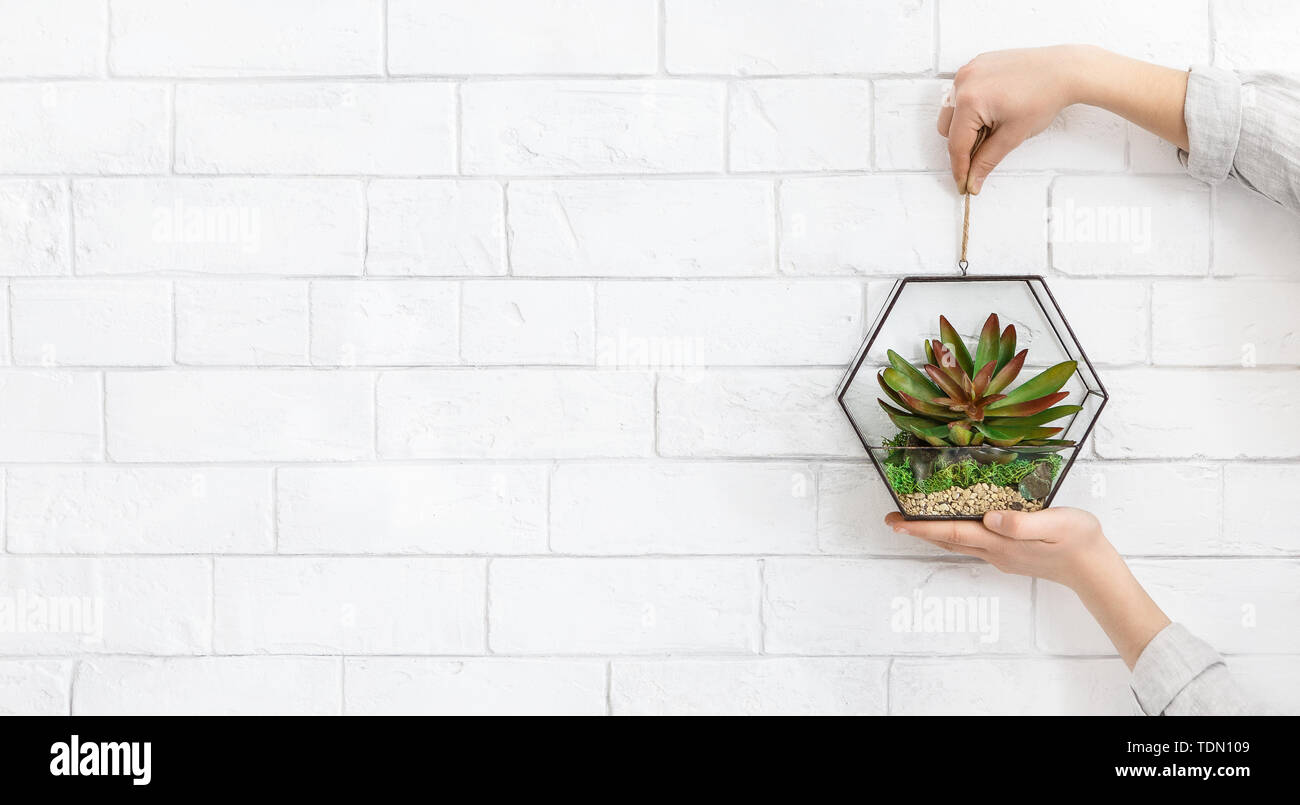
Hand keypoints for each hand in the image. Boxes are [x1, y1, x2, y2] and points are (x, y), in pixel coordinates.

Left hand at [885, 506, 1170, 667]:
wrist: (1095, 569)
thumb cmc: (1079, 541)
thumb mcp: (1056, 523)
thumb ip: (1022, 522)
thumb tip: (990, 518)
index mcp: (1001, 542)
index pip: (952, 533)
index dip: (922, 527)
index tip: (895, 522)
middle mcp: (995, 551)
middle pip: (948, 540)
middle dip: (919, 530)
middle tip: (892, 519)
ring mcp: (1001, 555)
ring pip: (959, 543)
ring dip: (934, 532)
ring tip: (914, 521)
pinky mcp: (1010, 554)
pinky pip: (973, 543)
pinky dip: (956, 533)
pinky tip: (956, 524)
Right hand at [938, 44, 1096, 193]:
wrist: (1064, 70)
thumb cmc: (1044, 97)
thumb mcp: (1012, 136)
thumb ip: (986, 161)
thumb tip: (972, 181)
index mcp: (969, 100)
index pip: (956, 144)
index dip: (961, 168)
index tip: (964, 184)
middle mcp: (963, 82)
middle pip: (947, 128)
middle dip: (964, 142)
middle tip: (990, 144)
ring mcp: (969, 70)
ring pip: (953, 110)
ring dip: (966, 124)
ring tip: (995, 123)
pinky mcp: (977, 64)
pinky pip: (963, 93)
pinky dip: (973, 106)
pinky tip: (996, 107)